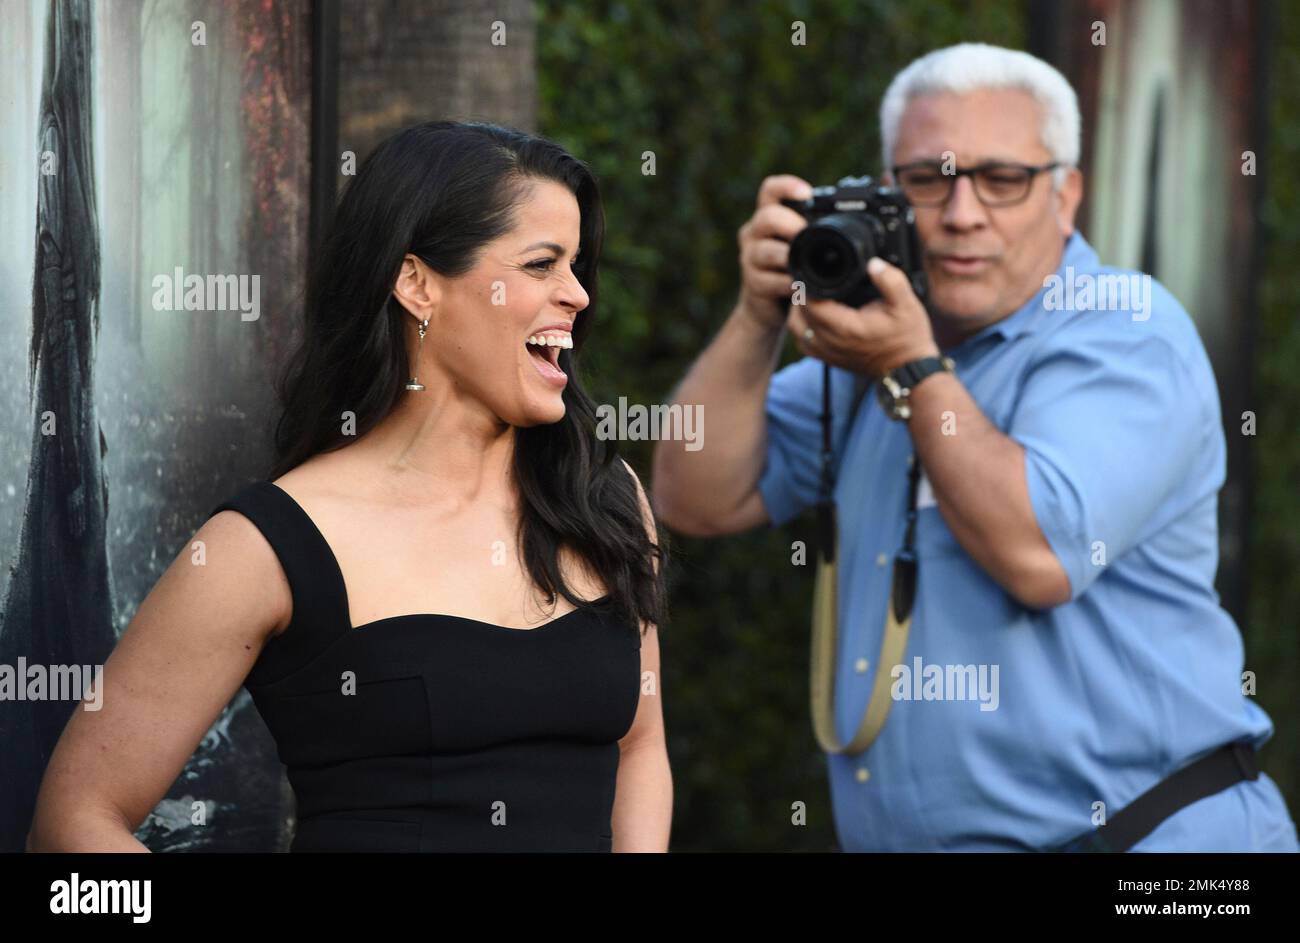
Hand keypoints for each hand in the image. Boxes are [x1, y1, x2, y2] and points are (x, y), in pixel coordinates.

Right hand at [734, 174, 812, 329]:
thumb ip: (818, 228)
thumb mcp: (805, 245)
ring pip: (765, 250)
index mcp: (770, 217)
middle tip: (806, 232)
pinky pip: (769, 280)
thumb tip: (865, 212)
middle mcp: (755, 233)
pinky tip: (800, 286)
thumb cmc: (794, 269)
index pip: (771, 190)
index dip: (786, 187)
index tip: (807, 194)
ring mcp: (751, 258)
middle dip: (789, 224)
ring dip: (788, 256)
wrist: (771, 308)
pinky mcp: (753, 284)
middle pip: (766, 217)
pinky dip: (788, 283)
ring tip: (806, 262)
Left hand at [786, 257, 939, 377]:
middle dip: (801, 297)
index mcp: (846, 327)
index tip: (816, 273)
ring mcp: (828, 354)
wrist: (909, 368)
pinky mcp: (828, 360)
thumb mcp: (906, 304)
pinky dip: (803, 328)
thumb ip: (890, 280)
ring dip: (799, 313)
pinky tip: (815, 317)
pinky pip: (803, 343)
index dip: (808, 286)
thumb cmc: (907, 337)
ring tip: (813, 298)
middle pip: (798, 316)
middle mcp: (831, 343)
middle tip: (813, 282)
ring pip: (796, 330)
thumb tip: (873, 263)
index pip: (810, 303)